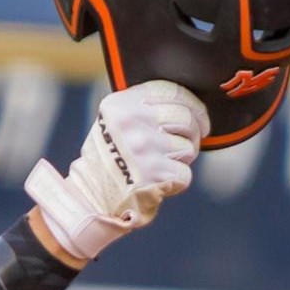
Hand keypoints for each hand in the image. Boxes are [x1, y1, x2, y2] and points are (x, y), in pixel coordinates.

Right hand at [24, 81, 208, 261]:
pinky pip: (185, 173)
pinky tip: (159, 181)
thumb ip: (143, 108)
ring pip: (188, 147)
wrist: (90, 198)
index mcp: (121, 105)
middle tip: (186, 145)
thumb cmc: (108, 160)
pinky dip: (177, 181)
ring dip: (182, 160)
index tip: (199, 118)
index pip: (172, 92)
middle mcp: (131, 123)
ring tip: (162, 165)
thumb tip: (188, 106)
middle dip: (192, 134)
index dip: (193, 106)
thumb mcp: (114, 122)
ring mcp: (142, 148)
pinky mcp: (153, 174)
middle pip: (186, 118)